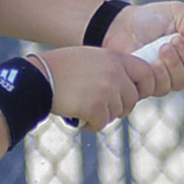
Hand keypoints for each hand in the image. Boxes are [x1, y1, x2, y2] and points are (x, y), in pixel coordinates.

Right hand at [29, 47, 152, 131]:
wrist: (37, 79)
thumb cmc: (60, 69)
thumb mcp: (90, 58)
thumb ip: (111, 68)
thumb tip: (129, 87)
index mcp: (115, 58)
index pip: (146, 73)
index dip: (142, 87)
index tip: (132, 95)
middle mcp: (115, 73)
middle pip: (132, 99)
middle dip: (118, 107)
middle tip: (98, 105)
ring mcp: (107, 90)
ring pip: (116, 113)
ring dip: (102, 115)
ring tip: (83, 106)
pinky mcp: (96, 107)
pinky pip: (102, 123)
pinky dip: (91, 124)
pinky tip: (78, 116)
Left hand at [101, 1, 183, 94]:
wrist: (121, 25)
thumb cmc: (151, 18)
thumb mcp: (177, 12)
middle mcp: (183, 67)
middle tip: (174, 40)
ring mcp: (167, 78)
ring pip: (180, 82)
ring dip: (173, 64)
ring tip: (161, 47)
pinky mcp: (150, 85)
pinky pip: (162, 87)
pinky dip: (158, 73)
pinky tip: (150, 61)